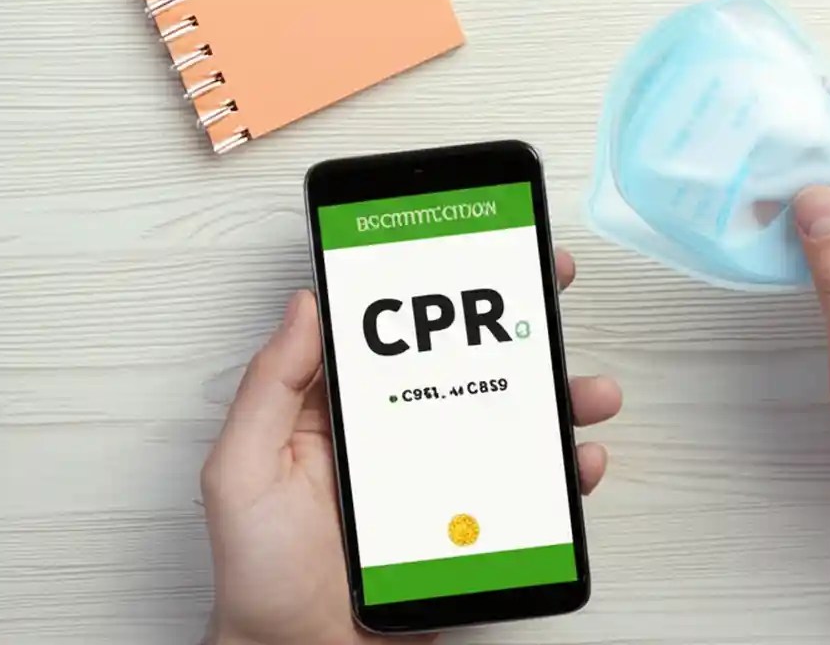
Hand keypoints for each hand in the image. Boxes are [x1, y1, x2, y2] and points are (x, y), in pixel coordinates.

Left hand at [200, 250, 621, 644]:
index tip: (476, 253)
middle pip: (468, 365)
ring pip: (509, 420)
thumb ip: (269, 388)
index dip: (439, 288)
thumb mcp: (241, 471)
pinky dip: (562, 471)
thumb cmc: (261, 575)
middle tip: (554, 289)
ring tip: (588, 391)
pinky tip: (577, 461)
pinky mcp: (469, 520)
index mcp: (344, 410)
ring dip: (558, 397)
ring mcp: (439, 476)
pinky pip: (526, 486)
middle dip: (519, 325)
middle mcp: (398, 433)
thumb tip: (305, 306)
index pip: (397, 332)